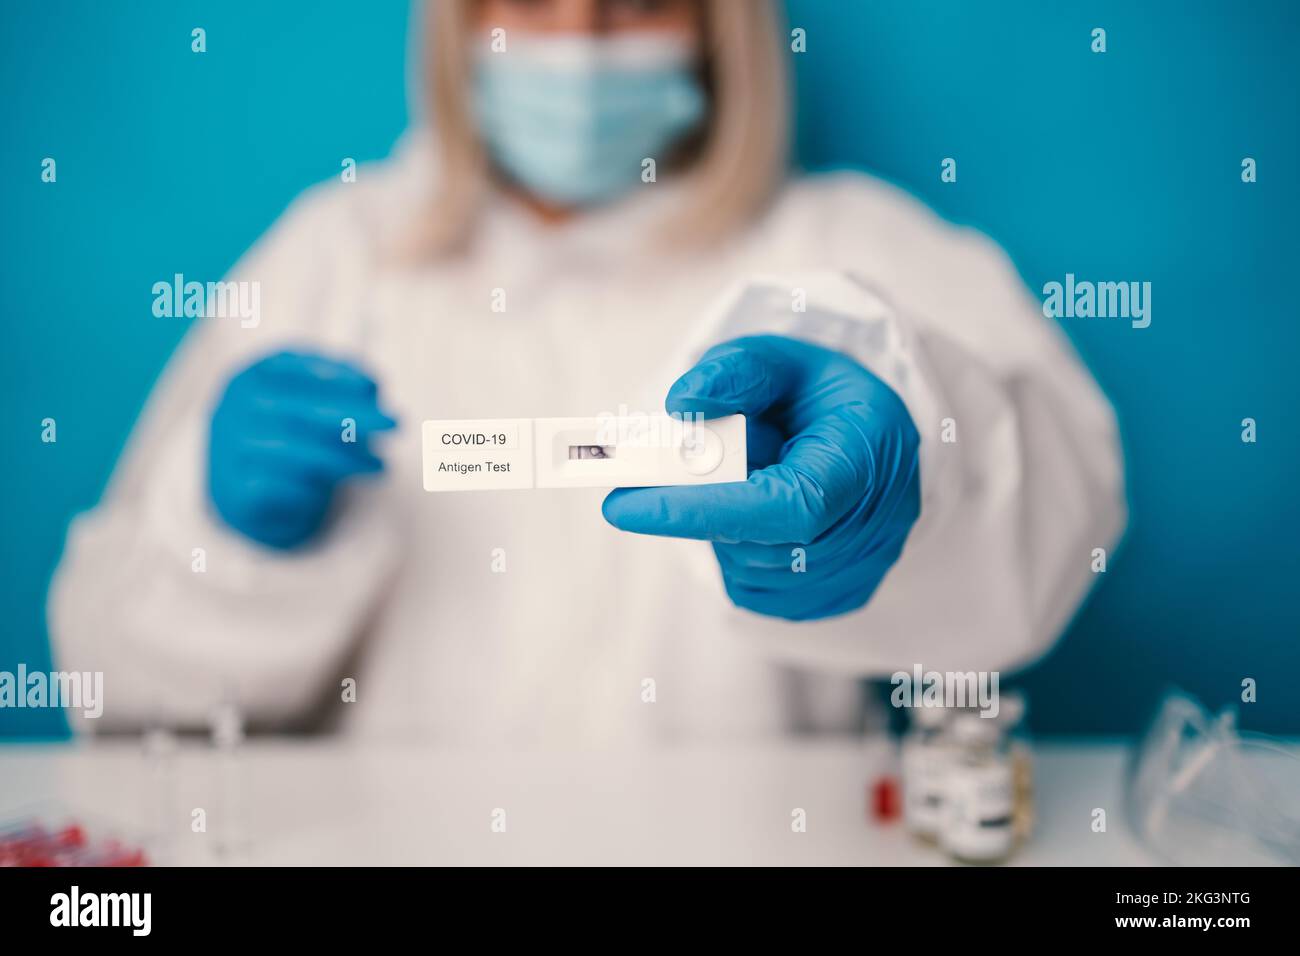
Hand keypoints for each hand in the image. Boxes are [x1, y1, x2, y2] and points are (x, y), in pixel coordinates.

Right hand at [208, 350, 396, 548]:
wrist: (240, 487)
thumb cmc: (286, 432)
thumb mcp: (306, 400)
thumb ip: (337, 389)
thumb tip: (372, 387)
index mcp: (248, 377)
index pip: (292, 369)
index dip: (336, 376)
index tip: (375, 386)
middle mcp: (231, 410)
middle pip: (301, 412)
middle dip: (355, 418)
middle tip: (396, 424)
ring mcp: (229, 451)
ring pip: (298, 454)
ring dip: (349, 460)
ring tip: (384, 466)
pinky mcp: (235, 492)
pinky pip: (286, 490)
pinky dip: (320, 490)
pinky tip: (345, 488)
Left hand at [603, 335, 919, 619]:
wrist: (877, 440)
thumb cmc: (825, 399)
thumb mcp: (786, 360)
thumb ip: (736, 372)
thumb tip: (680, 404)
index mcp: (866, 459)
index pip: (781, 505)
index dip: (701, 510)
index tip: (624, 506)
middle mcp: (872, 529)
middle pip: (754, 541)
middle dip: (694, 506)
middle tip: (651, 473)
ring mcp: (857, 572)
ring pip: (746, 569)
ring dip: (720, 525)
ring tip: (744, 478)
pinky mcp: (837, 598)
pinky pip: (756, 588)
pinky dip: (736, 548)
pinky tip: (754, 512)